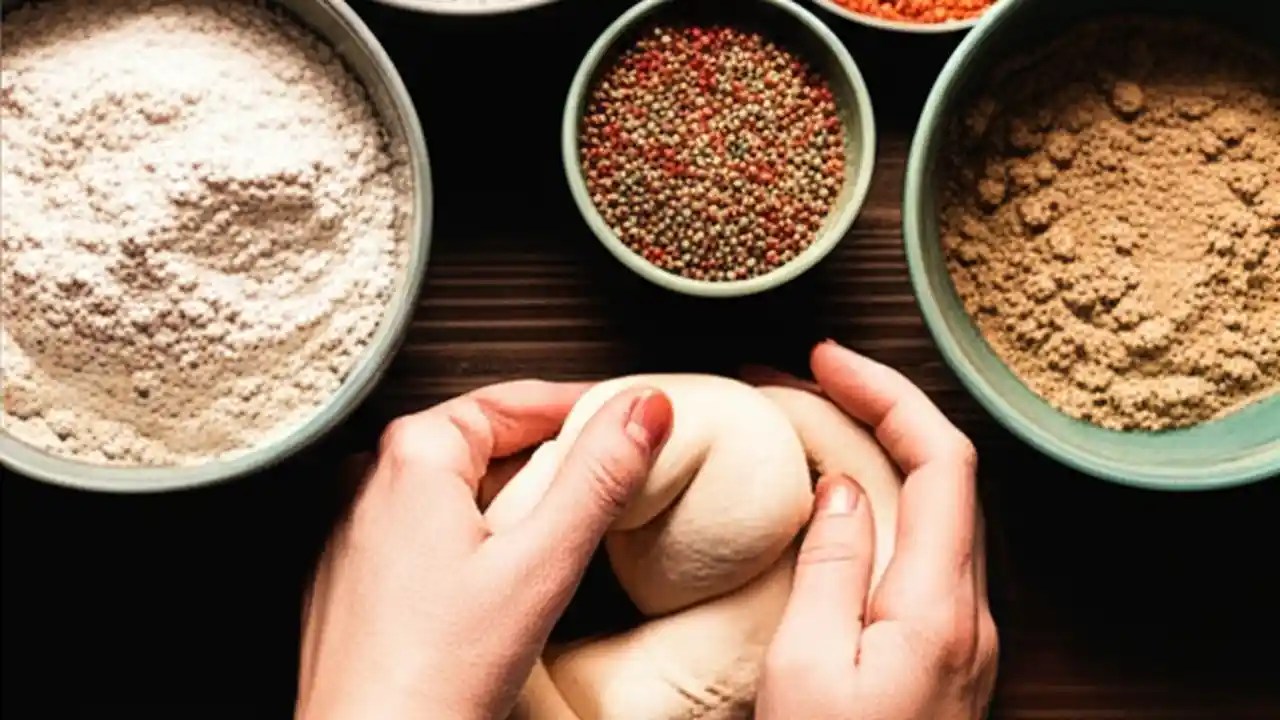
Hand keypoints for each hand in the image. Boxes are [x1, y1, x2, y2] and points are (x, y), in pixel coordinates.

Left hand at [295, 380, 673, 719]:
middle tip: (607, 478)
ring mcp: (353, 525)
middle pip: (483, 441)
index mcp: (412, 453)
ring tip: (558, 534)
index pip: (513, 400)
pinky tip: (500, 578)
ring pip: (455, 486)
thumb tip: (642, 410)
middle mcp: (369, 477)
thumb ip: (598, 477)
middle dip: (548, 456)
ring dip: (510, 498)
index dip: (580, 406)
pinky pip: (424, 527)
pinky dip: (472, 535)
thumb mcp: (542, 563)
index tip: (627, 418)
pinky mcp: (352, 572)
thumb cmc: (435, 674)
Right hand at [753, 341, 997, 719]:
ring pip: (925, 509)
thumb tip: (845, 484)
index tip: (824, 359)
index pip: (940, 459)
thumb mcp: (807, 668)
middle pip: (937, 475)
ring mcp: (957, 634)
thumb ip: (835, 563)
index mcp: (938, 608)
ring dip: (867, 454)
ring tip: (798, 425)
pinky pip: (914, 550)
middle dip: (867, 411)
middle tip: (790, 385)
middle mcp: (965, 613)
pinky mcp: (938, 653)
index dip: (886, 392)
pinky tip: (825, 498)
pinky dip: (872, 502)